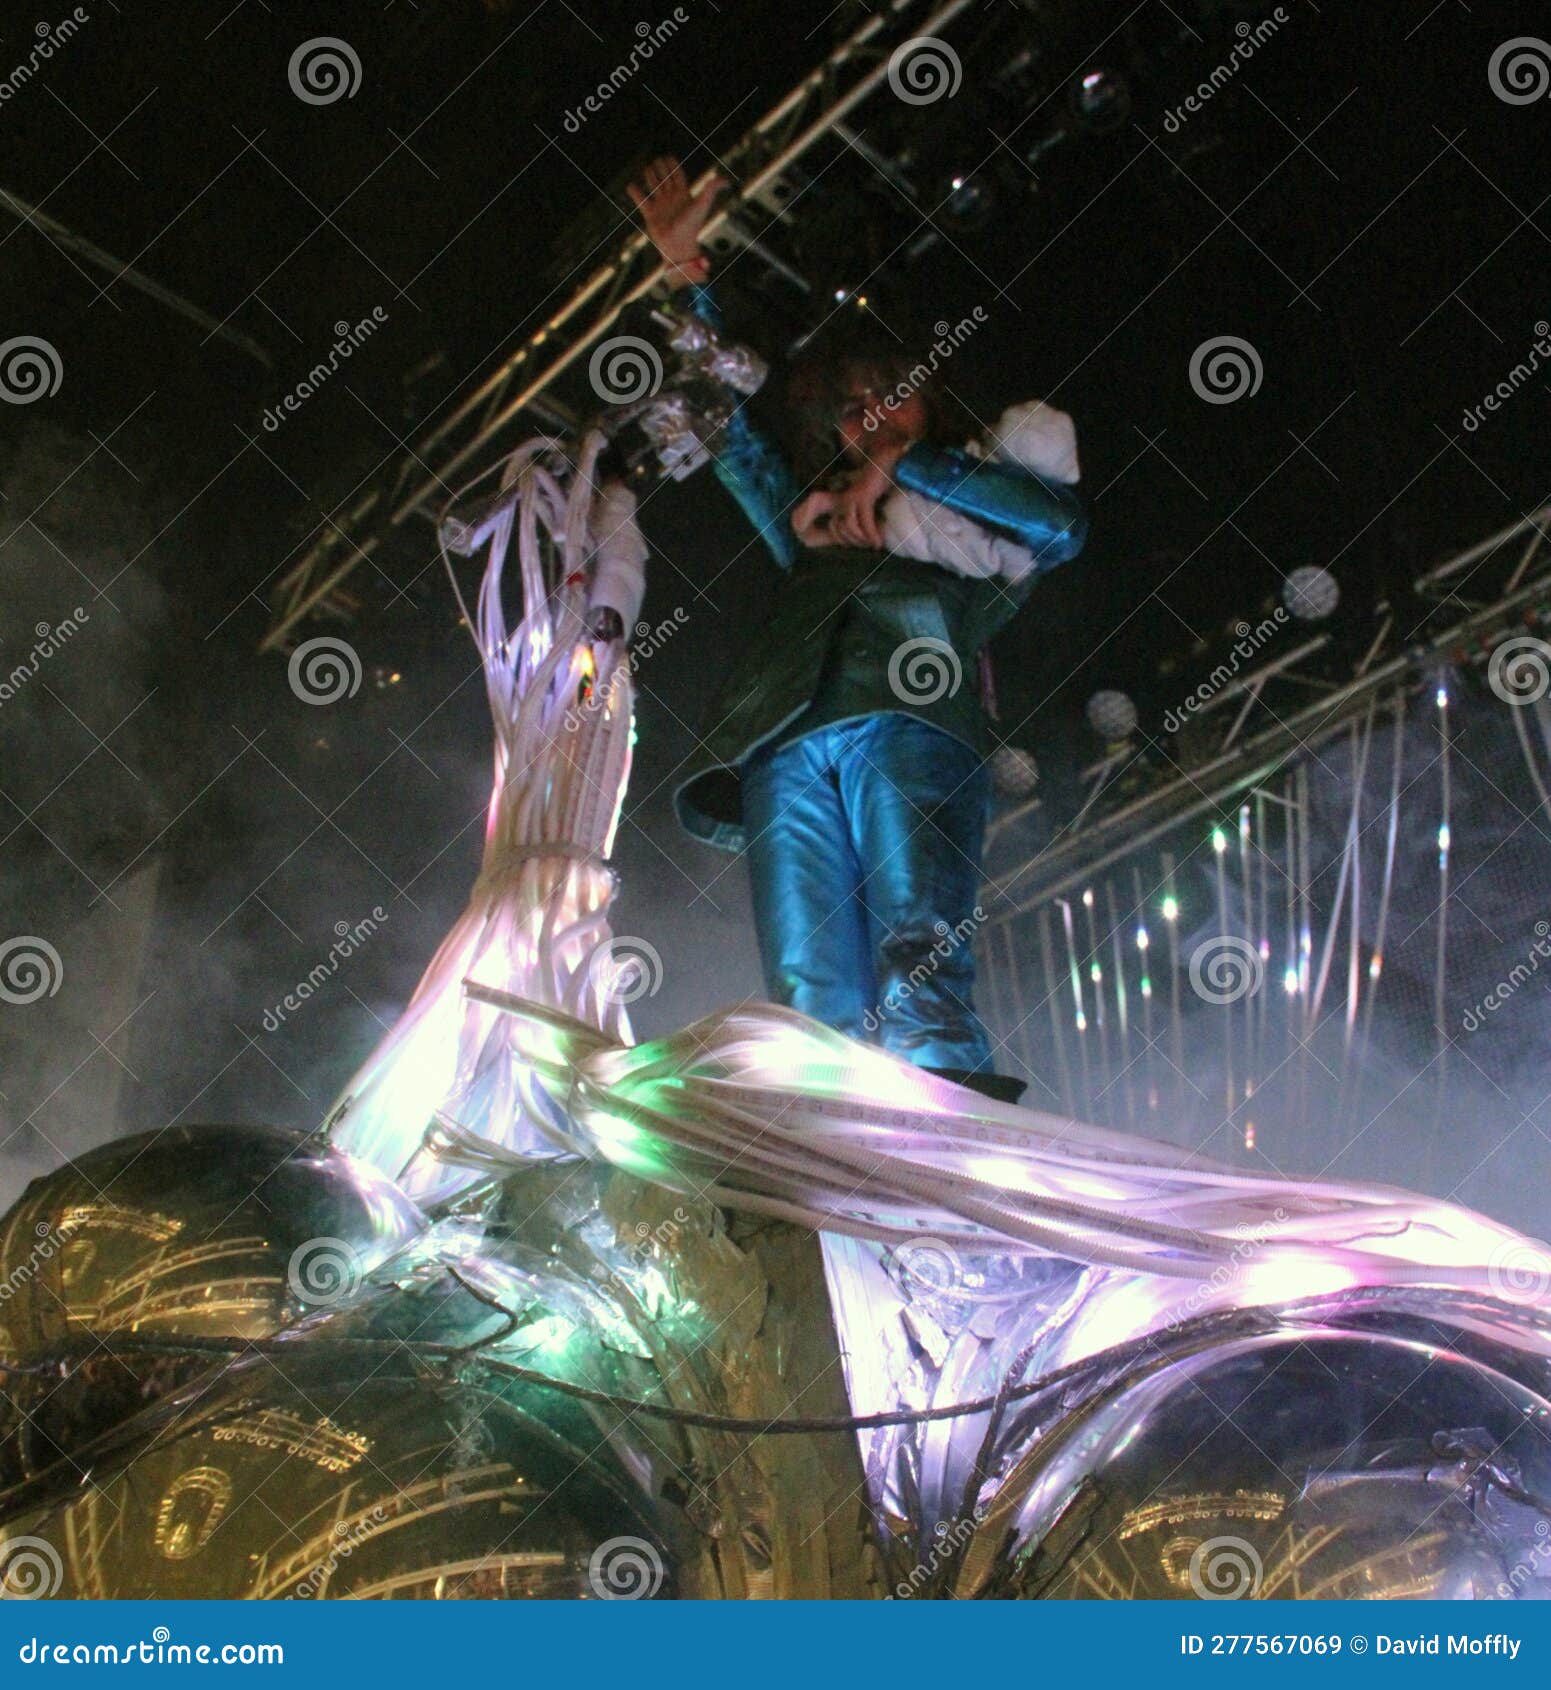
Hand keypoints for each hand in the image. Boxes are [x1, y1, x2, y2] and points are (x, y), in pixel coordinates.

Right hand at [626, 156, 726, 286]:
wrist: (678, 247)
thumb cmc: (691, 227)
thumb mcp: (702, 205)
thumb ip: (712, 190)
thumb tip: (726, 180)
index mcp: (683, 195)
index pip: (677, 175)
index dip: (672, 165)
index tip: (668, 157)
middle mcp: (671, 199)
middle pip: (664, 177)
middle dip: (660, 167)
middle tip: (657, 162)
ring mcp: (660, 206)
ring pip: (653, 185)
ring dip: (650, 176)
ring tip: (648, 171)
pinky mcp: (650, 215)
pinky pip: (640, 200)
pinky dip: (634, 192)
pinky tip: (632, 186)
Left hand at [791, 446, 906, 549]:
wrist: (887, 462)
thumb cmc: (880, 484)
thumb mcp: (869, 503)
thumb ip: (864, 516)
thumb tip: (868, 539)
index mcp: (842, 502)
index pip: (834, 528)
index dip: (845, 540)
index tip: (861, 544)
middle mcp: (844, 500)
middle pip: (841, 531)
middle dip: (855, 542)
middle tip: (870, 546)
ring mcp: (852, 498)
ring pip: (850, 527)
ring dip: (862, 539)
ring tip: (874, 543)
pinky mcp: (863, 497)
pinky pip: (864, 522)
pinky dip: (871, 534)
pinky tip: (878, 542)